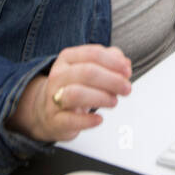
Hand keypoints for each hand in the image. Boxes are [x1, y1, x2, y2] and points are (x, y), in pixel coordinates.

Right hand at [7, 45, 132, 142]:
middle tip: (126, 88)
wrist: (47, 111)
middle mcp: (58, 75)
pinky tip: (99, 119)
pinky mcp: (55, 120)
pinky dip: (88, 120)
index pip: (93, 54)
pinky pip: (70, 120)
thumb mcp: (89, 68)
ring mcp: (54, 97)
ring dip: (101, 97)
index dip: (114, 62)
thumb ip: (110, 62)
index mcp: (67, 58)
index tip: (127, 70)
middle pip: (87, 72)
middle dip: (112, 80)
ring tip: (113, 101)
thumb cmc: (74, 87)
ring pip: (76, 94)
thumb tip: (125, 63)